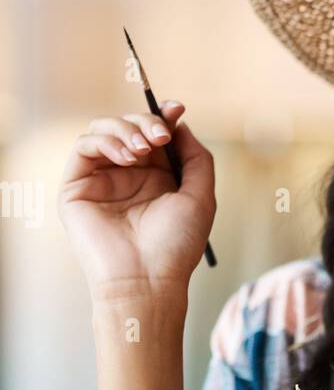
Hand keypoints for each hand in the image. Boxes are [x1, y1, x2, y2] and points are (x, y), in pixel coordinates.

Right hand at [58, 102, 215, 301]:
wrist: (147, 278)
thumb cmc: (176, 245)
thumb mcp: (201, 196)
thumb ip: (196, 157)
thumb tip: (179, 123)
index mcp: (156, 178)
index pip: (154, 134)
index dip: (163, 116)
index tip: (177, 110)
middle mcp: (127, 177)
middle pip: (129, 126)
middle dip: (147, 122)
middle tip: (159, 136)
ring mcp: (101, 181)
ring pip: (103, 130)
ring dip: (125, 129)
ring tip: (142, 149)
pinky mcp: (77, 188)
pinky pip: (83, 146)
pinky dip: (105, 141)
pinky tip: (126, 158)